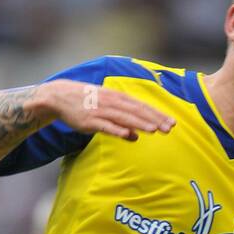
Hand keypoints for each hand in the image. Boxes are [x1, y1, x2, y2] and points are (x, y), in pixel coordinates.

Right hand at [41, 79, 175, 141]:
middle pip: (137, 111)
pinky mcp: (90, 120)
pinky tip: (128, 135)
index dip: (157, 114)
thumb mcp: (106, 110)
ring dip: (140, 123)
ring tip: (155, 130)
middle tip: (170, 128)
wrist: (60, 96)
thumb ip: (122, 123)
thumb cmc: (87, 104)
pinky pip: (106, 126)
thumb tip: (136, 137)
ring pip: (124, 117)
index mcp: (118, 98)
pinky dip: (117, 129)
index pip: (142, 107)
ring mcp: (101, 110)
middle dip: (154, 119)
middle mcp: (112, 102)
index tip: (172, 123)